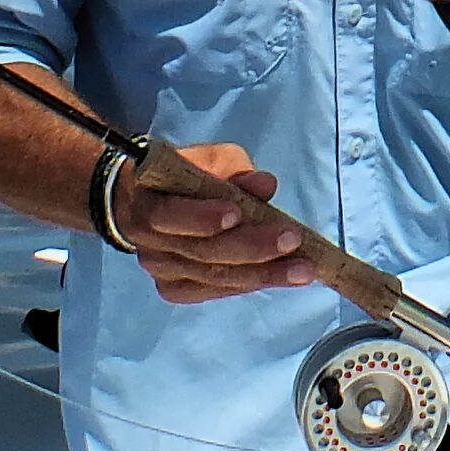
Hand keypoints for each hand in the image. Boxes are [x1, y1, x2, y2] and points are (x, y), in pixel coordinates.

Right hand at [109, 142, 315, 304]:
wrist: (149, 204)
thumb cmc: (185, 174)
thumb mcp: (208, 160)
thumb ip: (234, 171)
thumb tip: (265, 185)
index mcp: (146, 203)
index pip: (169, 215)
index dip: (202, 217)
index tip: (238, 213)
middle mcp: (148, 244)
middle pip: (201, 252)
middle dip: (251, 247)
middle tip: (293, 240)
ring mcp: (161, 271)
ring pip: (215, 277)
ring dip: (263, 273)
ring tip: (303, 269)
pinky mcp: (175, 289)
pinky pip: (218, 290)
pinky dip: (252, 283)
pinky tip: (283, 277)